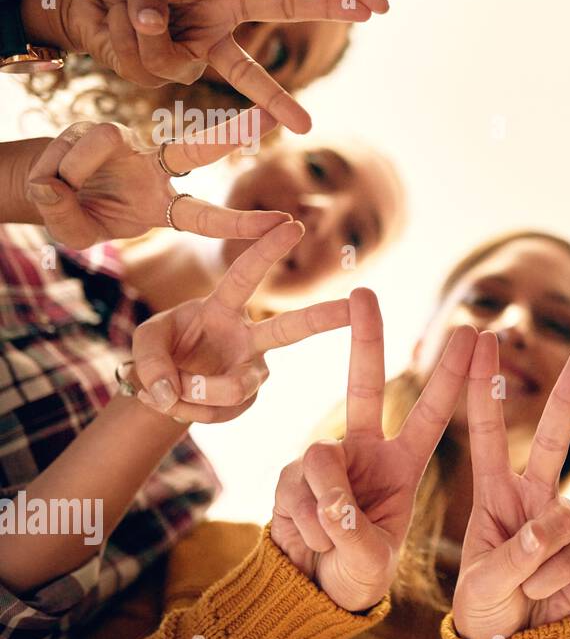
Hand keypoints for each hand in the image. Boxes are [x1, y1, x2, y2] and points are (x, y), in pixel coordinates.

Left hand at [24, 0, 367, 132]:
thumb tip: (155, 28)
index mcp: (224, 4)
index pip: (279, 7)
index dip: (322, 7)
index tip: (363, 9)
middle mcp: (212, 38)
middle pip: (250, 76)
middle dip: (276, 102)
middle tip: (306, 128)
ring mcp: (186, 62)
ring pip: (172, 62)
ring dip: (138, 29)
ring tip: (125, 7)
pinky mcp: (156, 78)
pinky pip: (142, 66)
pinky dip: (120, 38)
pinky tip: (115, 24)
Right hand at [27, 110, 289, 248]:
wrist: (43, 186)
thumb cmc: (74, 214)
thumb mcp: (73, 231)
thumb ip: (67, 217)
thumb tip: (56, 184)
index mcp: (162, 207)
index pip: (207, 217)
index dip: (242, 222)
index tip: (284, 222)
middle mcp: (155, 169)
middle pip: (200, 148)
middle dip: (237, 131)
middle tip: (276, 116)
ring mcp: (129, 144)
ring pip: (105, 140)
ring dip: (71, 170)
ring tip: (56, 189)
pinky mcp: (99, 126)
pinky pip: (75, 141)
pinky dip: (54, 165)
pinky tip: (48, 173)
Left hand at [132, 220, 348, 421]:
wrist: (164, 390)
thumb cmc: (159, 352)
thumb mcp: (143, 344)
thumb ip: (151, 361)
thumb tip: (173, 392)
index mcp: (222, 307)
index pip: (246, 275)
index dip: (268, 250)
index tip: (295, 225)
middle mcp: (248, 336)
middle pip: (291, 328)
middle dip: (325, 317)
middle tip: (357, 305)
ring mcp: (253, 370)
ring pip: (237, 386)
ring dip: (196, 393)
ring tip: (169, 394)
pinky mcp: (247, 401)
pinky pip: (220, 412)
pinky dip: (189, 412)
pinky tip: (179, 404)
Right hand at [271, 288, 475, 610]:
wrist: (309, 593)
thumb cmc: (356, 574)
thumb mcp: (371, 560)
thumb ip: (352, 532)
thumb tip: (326, 500)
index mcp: (403, 464)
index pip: (431, 412)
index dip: (451, 376)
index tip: (471, 333)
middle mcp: (363, 452)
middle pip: (362, 386)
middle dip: (365, 337)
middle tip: (364, 291)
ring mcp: (323, 461)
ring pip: (321, 460)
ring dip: (329, 510)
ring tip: (335, 542)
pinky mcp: (289, 476)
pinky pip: (296, 489)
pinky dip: (306, 524)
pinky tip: (311, 541)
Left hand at [452, 335, 569, 638]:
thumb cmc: (487, 606)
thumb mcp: (481, 584)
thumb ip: (510, 558)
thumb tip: (545, 532)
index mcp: (494, 492)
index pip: (488, 433)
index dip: (483, 388)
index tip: (482, 341)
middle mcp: (533, 496)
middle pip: (554, 439)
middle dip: (566, 398)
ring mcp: (566, 520)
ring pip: (563, 520)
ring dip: (539, 561)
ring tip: (523, 587)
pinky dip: (558, 581)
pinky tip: (547, 595)